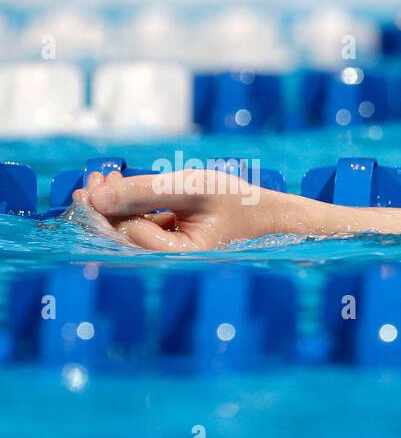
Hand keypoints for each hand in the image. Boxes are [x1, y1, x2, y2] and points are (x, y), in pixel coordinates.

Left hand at [72, 169, 279, 250]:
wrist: (269, 215)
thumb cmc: (238, 201)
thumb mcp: (192, 187)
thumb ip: (145, 191)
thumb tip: (97, 197)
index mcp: (181, 254)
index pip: (131, 233)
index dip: (110, 207)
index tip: (98, 178)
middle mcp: (172, 260)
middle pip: (124, 237)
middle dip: (105, 207)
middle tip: (94, 178)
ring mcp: (171, 253)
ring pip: (129, 231)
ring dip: (115, 205)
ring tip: (106, 179)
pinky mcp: (171, 243)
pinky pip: (142, 228)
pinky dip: (130, 208)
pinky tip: (123, 188)